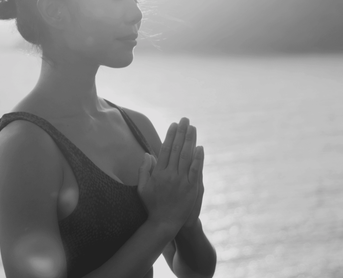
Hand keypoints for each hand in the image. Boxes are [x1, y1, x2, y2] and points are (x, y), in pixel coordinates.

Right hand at [137, 118, 203, 233]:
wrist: (164, 223)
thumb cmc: (152, 205)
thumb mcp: (142, 188)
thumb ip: (144, 170)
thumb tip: (147, 154)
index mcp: (158, 173)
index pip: (165, 149)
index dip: (170, 136)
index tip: (174, 125)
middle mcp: (170, 174)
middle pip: (177, 149)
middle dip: (182, 133)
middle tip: (185, 120)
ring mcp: (181, 181)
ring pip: (187, 156)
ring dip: (190, 140)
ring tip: (193, 128)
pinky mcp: (191, 188)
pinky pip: (196, 170)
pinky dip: (198, 158)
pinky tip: (200, 147)